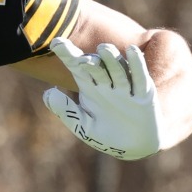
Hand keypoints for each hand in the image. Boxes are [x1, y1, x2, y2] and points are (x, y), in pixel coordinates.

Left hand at [43, 40, 163, 159]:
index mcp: (90, 87)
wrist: (134, 148)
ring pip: (118, 69)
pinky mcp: (144, 94)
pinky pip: (140, 78)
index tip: (56, 42)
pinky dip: (137, 65)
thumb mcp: (83, 126)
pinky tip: (132, 51)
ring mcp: (126, 88)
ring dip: (111, 60)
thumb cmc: (106, 135)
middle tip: (81, 59)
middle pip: (97, 66)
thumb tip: (47, 92)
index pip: (77, 67)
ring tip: (103, 49)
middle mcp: (107, 83)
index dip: (67, 54)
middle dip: (90, 61)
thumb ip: (66, 111)